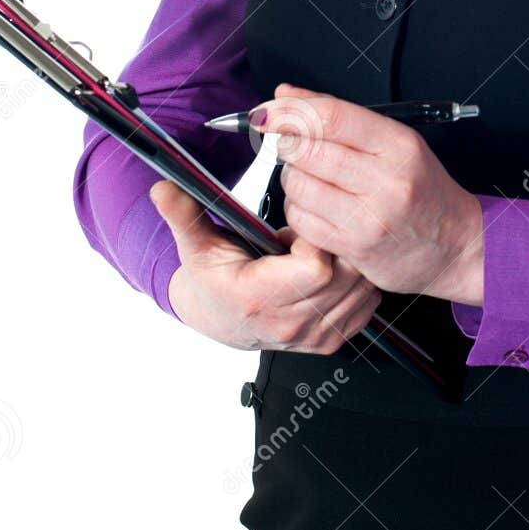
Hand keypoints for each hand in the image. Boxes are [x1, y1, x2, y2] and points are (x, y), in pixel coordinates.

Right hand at [149, 179, 380, 352]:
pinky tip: (333, 271)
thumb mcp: (194, 245)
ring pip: (361, 289)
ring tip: (319, 253)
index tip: (297, 230)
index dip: (315, 241)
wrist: (221, 318)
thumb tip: (163, 188)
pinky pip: (365, 304)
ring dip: (349, 263)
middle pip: (346, 275)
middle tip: (312, 237)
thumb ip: (184, 214)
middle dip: (336, 246)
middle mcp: (291, 325)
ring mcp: (313, 337)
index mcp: (260, 301)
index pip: (317, 268)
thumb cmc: (212, 279)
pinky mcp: (331, 340)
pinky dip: (357, 283)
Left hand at [251, 83, 484, 304]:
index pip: (331, 117)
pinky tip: (315, 206)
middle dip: (287, 143)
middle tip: (293, 145)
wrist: (453, 244)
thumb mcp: (394, 142)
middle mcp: (387, 181)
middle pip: (308, 150)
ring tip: (311, 178)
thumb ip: (339, 116)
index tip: (266, 112)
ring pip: (298, 185)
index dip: (289, 112)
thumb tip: (285, 96)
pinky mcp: (354, 248)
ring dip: (292, 178)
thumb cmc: (421, 189)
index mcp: (399, 146)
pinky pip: (301, 220)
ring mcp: (370, 217)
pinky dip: (297, 209)